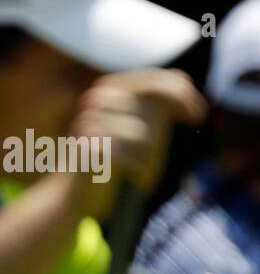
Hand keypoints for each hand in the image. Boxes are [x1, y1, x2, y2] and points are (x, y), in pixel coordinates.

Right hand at [64, 69, 205, 220]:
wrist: (75, 194)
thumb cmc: (114, 161)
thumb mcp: (139, 127)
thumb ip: (156, 106)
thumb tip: (185, 89)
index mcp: (108, 88)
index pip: (156, 79)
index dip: (184, 93)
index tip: (199, 114)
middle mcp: (96, 99)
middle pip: (152, 102)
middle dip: (166, 123)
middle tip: (178, 136)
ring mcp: (90, 121)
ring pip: (143, 133)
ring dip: (149, 155)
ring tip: (140, 170)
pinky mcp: (89, 146)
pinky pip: (133, 155)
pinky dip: (140, 169)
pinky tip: (133, 177)